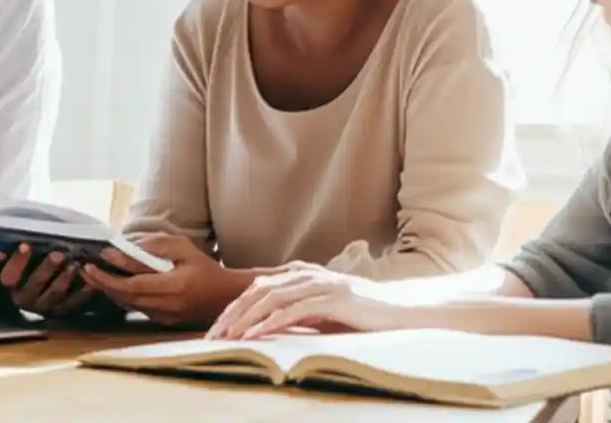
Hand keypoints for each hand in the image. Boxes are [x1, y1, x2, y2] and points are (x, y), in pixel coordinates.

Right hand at [0, 244, 101, 317]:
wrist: (37, 293)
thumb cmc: (26, 270)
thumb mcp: (18, 263)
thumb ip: (15, 256)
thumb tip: (7, 248)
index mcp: (12, 287)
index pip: (10, 276)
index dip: (17, 261)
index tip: (25, 245)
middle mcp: (26, 300)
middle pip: (35, 284)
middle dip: (47, 269)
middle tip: (58, 254)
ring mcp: (44, 308)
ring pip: (54, 294)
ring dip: (65, 279)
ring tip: (74, 264)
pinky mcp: (60, 311)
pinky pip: (72, 303)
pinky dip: (82, 292)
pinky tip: (90, 281)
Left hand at [79, 234, 247, 327]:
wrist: (226, 296)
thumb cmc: (206, 269)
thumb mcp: (183, 248)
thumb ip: (155, 246)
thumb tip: (124, 247)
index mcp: (172, 287)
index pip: (131, 286)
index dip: (108, 278)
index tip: (91, 266)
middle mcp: (166, 306)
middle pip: (124, 298)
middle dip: (102, 284)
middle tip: (85, 270)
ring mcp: (164, 317)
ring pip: (129, 305)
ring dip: (110, 291)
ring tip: (94, 276)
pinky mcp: (164, 321)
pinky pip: (137, 308)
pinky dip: (124, 297)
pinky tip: (115, 285)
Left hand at [206, 266, 402, 339]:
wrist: (398, 309)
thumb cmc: (359, 313)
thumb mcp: (321, 311)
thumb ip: (297, 311)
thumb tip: (268, 325)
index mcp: (300, 274)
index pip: (257, 288)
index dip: (234, 307)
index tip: (217, 327)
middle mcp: (306, 274)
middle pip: (258, 290)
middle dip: (232, 313)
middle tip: (213, 334)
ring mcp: (319, 284)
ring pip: (271, 298)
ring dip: (246, 318)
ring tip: (228, 336)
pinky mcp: (332, 298)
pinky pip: (294, 310)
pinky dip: (271, 322)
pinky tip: (256, 335)